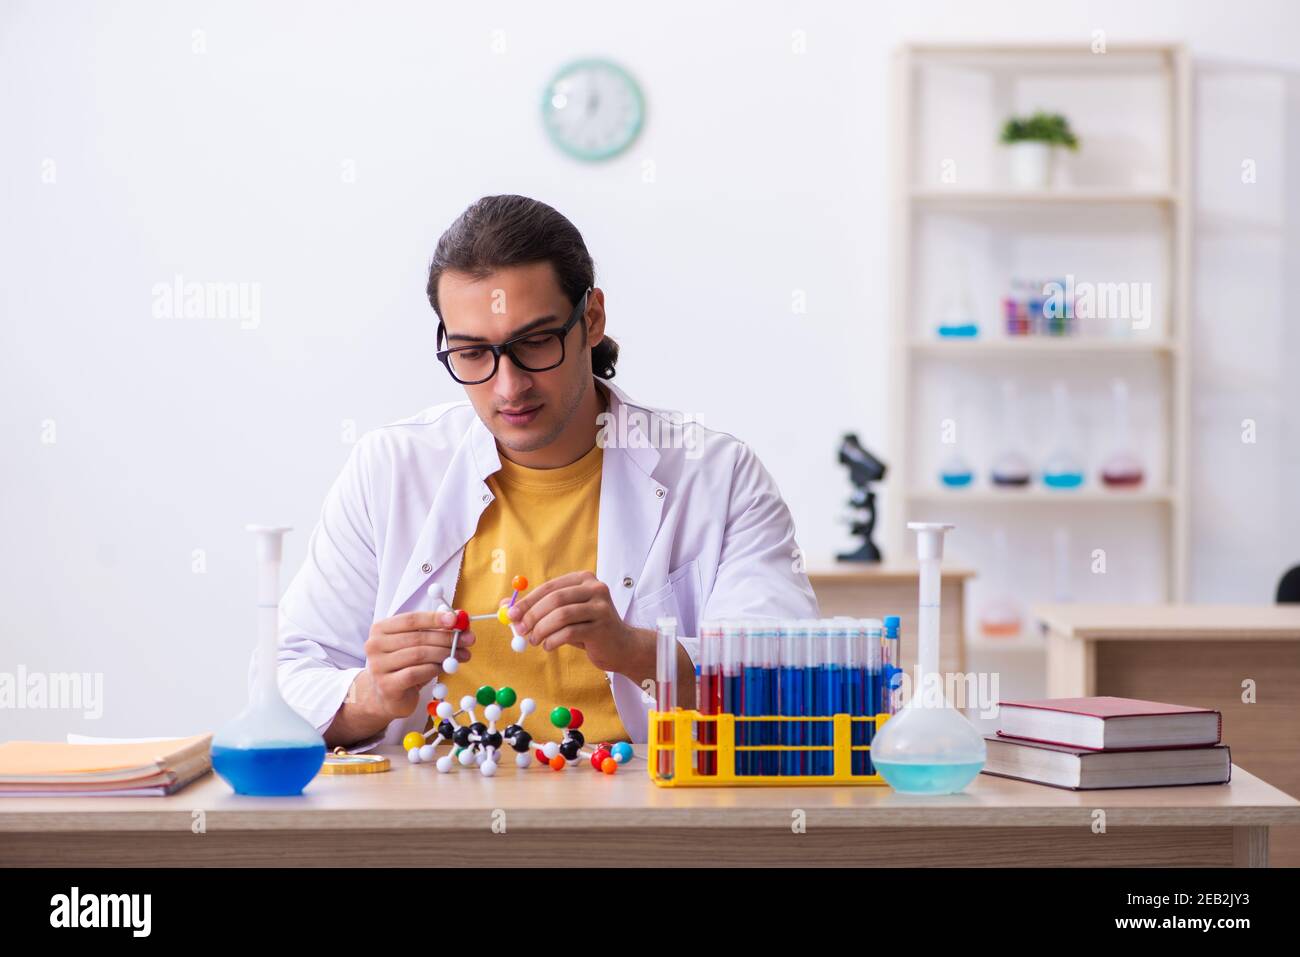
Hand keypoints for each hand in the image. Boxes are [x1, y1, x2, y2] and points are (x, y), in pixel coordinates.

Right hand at [361, 610, 474, 719]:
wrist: (385, 697)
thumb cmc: (403, 666)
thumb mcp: (416, 645)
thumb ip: (435, 632)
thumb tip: (463, 622)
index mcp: (380, 629)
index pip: (411, 619)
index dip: (435, 618)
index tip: (455, 619)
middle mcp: (375, 645)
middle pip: (418, 637)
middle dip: (447, 638)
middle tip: (468, 639)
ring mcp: (378, 666)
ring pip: (419, 654)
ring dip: (445, 654)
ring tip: (461, 655)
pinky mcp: (387, 685)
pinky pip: (416, 673)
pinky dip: (434, 669)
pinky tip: (444, 668)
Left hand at [508, 571, 646, 673]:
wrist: (621, 647)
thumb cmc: (589, 629)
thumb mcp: (563, 616)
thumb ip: (538, 609)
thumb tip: (505, 606)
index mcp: (584, 580)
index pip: (549, 587)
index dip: (527, 601)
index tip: (510, 615)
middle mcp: (595, 588)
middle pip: (555, 599)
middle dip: (532, 615)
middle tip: (520, 630)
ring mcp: (601, 607)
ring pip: (561, 615)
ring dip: (542, 630)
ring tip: (535, 641)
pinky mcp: (603, 626)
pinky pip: (570, 632)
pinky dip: (554, 640)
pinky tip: (549, 645)